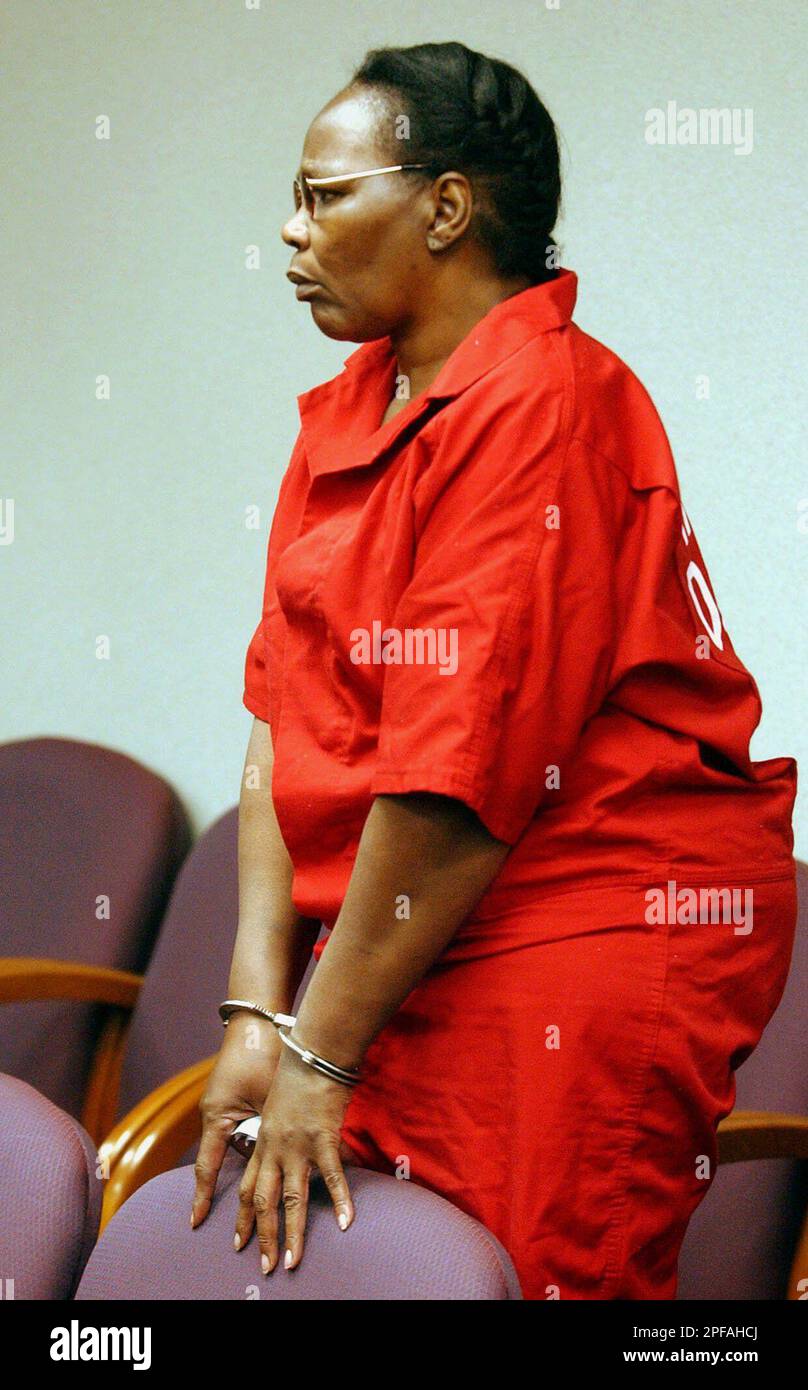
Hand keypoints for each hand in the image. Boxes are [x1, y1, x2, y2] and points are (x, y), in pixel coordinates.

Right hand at [191, 1013, 282, 1229]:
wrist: (259, 1018)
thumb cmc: (262, 1053)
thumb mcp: (269, 1096)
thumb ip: (275, 1128)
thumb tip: (302, 1160)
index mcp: (217, 1117)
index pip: (208, 1165)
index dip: (204, 1195)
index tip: (197, 1222)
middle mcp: (215, 1114)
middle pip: (223, 1161)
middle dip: (234, 1191)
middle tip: (239, 1228)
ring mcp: (224, 1104)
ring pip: (236, 1145)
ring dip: (249, 1164)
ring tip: (259, 1199)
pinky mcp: (236, 1094)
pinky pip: (243, 1126)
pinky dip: (255, 1141)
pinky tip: (272, 1151)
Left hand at [233, 1036, 355, 1273]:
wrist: (311, 1052)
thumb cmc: (296, 1072)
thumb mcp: (278, 1106)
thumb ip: (279, 1131)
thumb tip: (287, 1150)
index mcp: (263, 1141)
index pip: (247, 1187)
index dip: (241, 1217)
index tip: (238, 1243)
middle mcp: (275, 1148)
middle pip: (263, 1202)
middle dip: (263, 1238)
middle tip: (265, 1266)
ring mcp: (298, 1146)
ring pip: (291, 1199)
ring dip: (293, 1233)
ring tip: (294, 1260)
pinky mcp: (322, 1138)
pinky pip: (332, 1176)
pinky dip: (341, 1201)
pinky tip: (348, 1223)